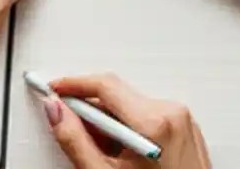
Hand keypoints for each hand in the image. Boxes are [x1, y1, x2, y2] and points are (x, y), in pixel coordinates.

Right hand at [43, 74, 210, 168]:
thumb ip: (75, 140)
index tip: (54, 89)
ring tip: (101, 152)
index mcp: (154, 122)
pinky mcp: (186, 127)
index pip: (105, 86)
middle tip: (68, 123)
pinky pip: (149, 114)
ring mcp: (183, 119)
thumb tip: (56, 112)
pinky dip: (129, 127)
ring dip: (109, 121)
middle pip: (118, 94)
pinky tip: (122, 152)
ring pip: (132, 105)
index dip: (73, 85)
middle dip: (89, 108)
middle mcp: (173, 113)